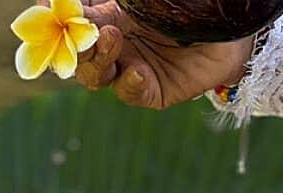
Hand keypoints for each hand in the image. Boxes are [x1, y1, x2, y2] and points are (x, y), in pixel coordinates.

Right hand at [68, 0, 255, 108]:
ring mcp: (132, 69)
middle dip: (74, 42)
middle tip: (83, 27)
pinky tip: (137, 71)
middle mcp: (116, 46)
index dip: (55, 18)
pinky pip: (132, 93)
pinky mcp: (155, 92)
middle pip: (77, 53)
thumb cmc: (189, 4)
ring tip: (112, 38)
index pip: (71, 23)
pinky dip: (131, 84)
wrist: (234, 23)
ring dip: (98, 58)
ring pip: (97, 75)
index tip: (48, 8)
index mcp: (108, 17)